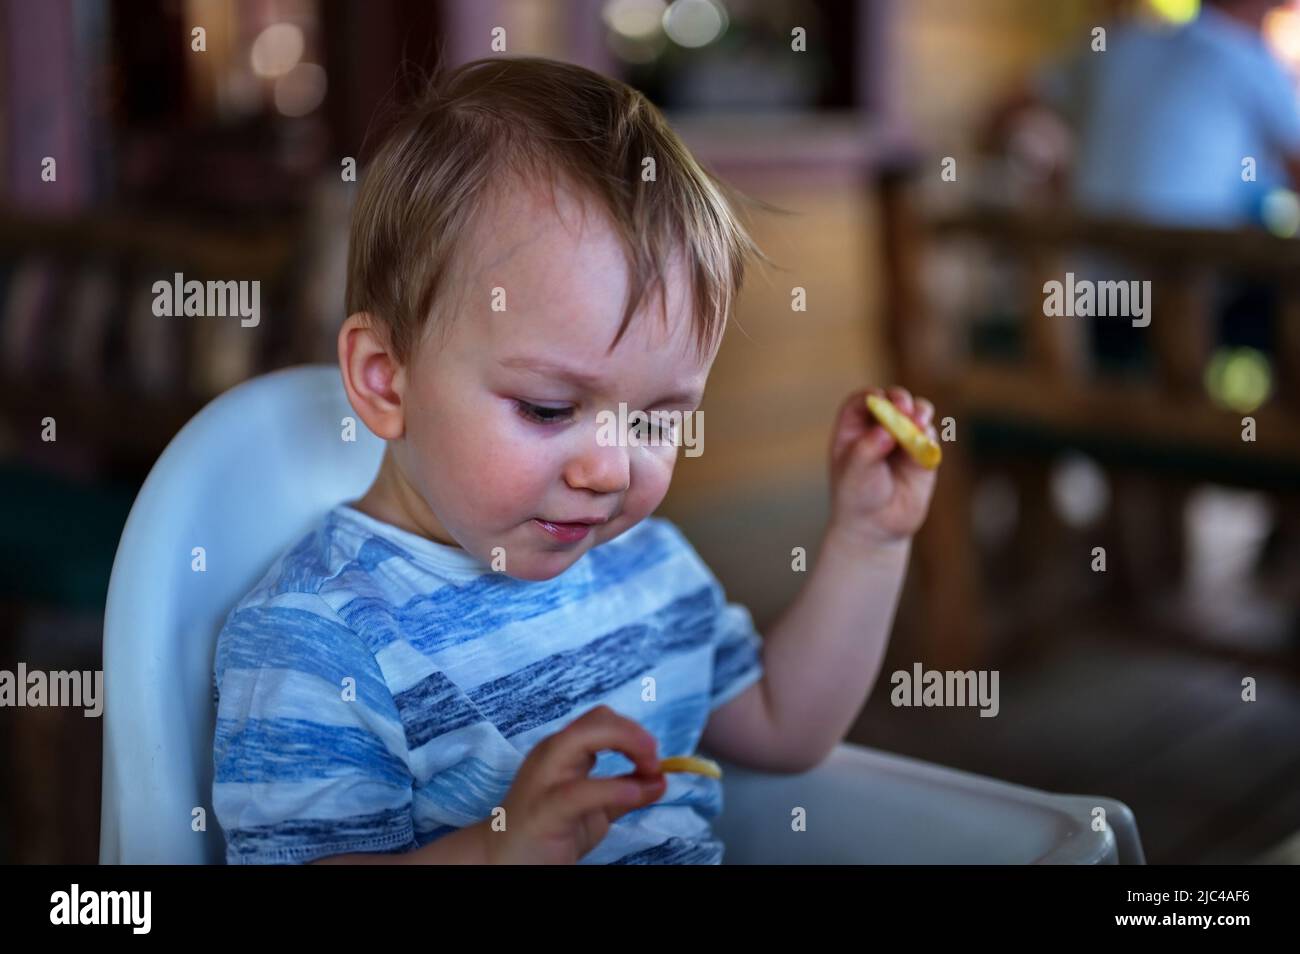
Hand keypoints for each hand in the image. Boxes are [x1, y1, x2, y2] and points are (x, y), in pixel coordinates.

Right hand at [483, 705, 667, 864]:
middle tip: (654, 760)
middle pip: (597, 720)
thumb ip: (625, 792)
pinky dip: (611, 788)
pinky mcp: (544, 810)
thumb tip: (662, 779)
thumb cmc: (547, 832)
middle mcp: (552, 755)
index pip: (603, 720)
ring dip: (625, 744)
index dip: (635, 733)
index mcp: (564, 751)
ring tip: (649, 768)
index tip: (654, 761)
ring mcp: (545, 779)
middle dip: (634, 733)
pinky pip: (579, 791)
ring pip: (582, 739)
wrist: (502, 861)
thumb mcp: (595, 810)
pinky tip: (633, 794)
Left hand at [827, 385, 938, 547]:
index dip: (873, 396)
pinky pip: (929, 435)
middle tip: (905, 409)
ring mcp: (902, 437)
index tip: (880, 401)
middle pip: (892, 400)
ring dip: (919, 412)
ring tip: (919, 422)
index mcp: (854, 427)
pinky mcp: (922, 451)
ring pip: (915, 413)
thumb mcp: (855, 472)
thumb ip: (869, 448)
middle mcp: (879, 426)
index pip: (863, 400)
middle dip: (900, 400)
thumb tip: (887, 429)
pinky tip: (924, 442)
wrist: (877, 526)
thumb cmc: (857, 495)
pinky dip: (929, 434)